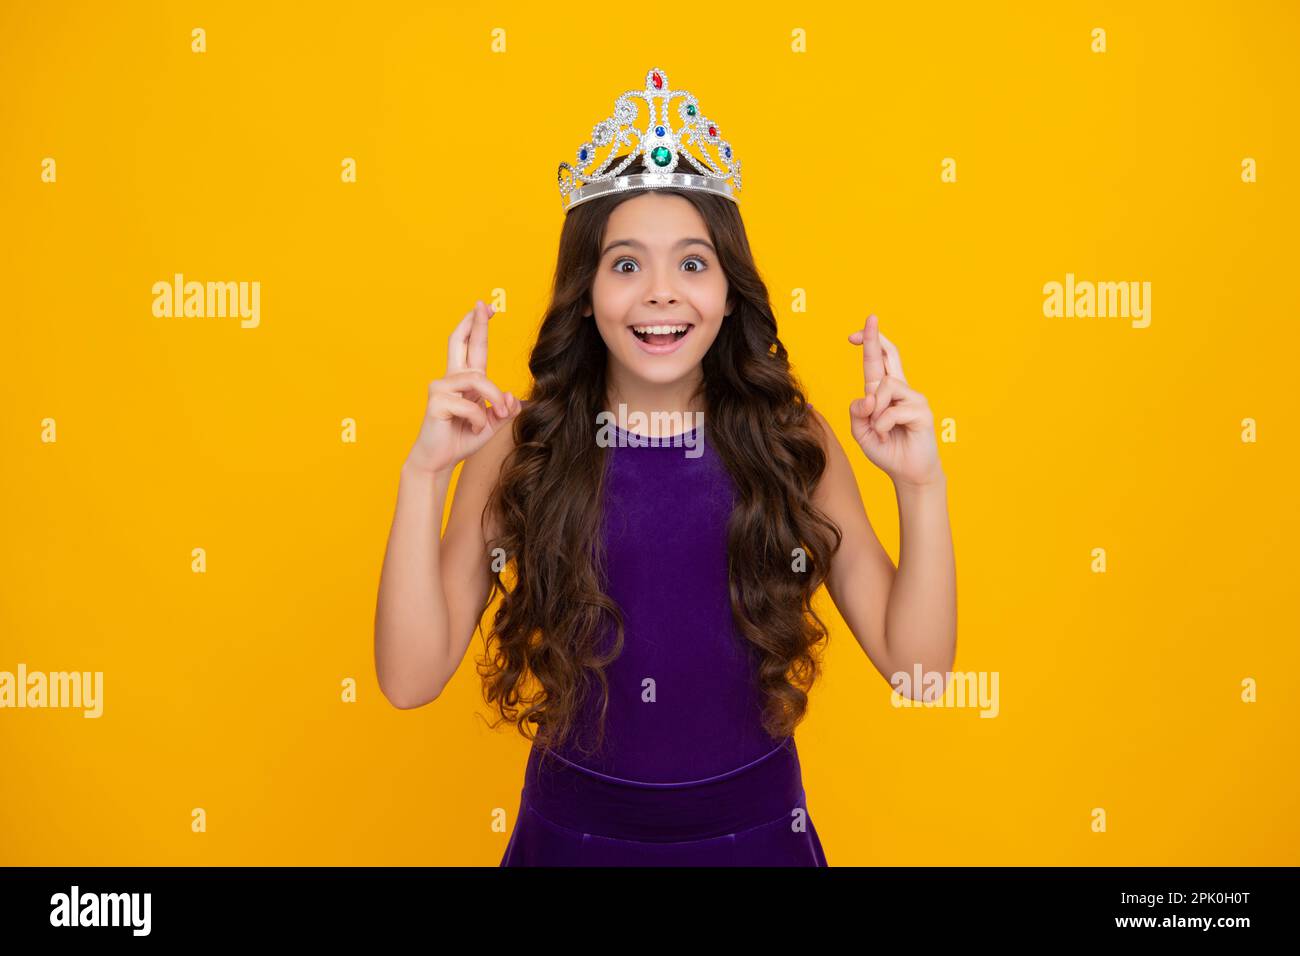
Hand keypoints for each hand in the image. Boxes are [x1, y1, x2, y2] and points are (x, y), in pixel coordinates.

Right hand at [404, 299, 520, 477]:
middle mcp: (450, 379)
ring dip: (494, 399)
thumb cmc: (462, 439)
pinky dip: (480, 420)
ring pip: (478, 381)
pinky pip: (470, 406)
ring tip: (498, 416)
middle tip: (484, 305)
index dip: (478, 326)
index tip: (488, 308)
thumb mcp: (492, 423)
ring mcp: (440, 388)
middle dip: (473, 323)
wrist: (440, 460)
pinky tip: (474, 430)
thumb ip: (504, 408)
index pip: (471, 348)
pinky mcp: (436, 402)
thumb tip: (514, 397)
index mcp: (464, 380)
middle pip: (459, 342)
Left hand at [847, 313, 942, 487]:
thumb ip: (858, 413)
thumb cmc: (886, 450)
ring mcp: (913, 398)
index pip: (876, 361)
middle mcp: (900, 390)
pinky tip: (888, 436)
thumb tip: (868, 397)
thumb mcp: (861, 431)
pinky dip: (882, 426)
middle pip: (888, 355)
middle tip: (870, 318)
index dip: (867, 344)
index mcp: (883, 392)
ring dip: (875, 411)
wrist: (908, 473)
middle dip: (875, 337)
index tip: (853, 334)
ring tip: (881, 430)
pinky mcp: (922, 411)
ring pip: (884, 387)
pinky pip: (892, 410)